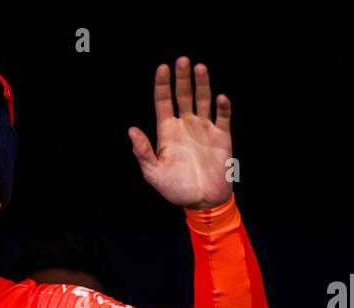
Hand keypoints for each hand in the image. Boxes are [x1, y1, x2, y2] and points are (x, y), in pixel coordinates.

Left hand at [128, 56, 232, 209]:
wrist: (202, 201)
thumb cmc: (176, 189)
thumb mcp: (154, 173)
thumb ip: (143, 151)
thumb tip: (131, 130)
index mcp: (167, 131)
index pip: (163, 102)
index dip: (162, 85)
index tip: (162, 68)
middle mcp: (186, 125)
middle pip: (183, 95)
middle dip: (182, 78)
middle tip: (182, 60)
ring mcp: (204, 128)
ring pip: (203, 100)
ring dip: (202, 85)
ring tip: (200, 68)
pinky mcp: (222, 136)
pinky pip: (223, 117)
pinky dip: (222, 107)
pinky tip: (220, 98)